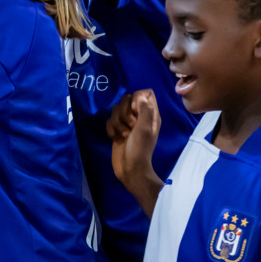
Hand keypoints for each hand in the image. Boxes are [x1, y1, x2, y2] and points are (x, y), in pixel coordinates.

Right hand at [109, 90, 162, 214]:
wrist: (129, 169)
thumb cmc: (140, 150)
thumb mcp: (145, 129)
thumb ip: (145, 110)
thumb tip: (140, 96)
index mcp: (151, 114)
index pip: (146, 93)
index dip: (137, 98)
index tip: (134, 111)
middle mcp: (140, 116)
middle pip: (127, 99)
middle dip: (124, 112)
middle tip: (130, 126)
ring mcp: (128, 123)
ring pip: (116, 109)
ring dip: (117, 122)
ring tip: (123, 134)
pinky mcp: (117, 129)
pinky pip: (109, 120)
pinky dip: (111, 128)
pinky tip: (115, 138)